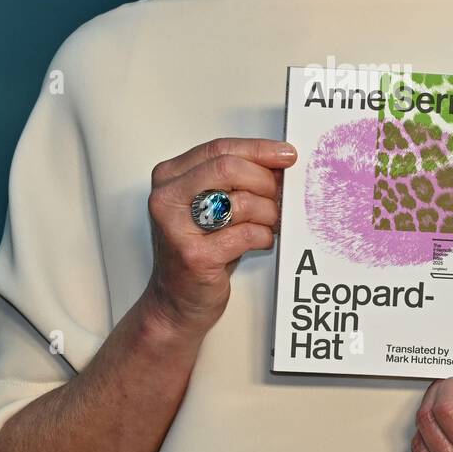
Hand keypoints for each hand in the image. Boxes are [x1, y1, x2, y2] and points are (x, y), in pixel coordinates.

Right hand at [142, 137, 297, 338]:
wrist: (176, 302)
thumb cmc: (200, 250)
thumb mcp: (213, 206)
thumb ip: (236, 180)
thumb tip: (279, 162)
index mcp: (169, 177)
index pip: (219, 148)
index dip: (258, 149)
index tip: (286, 154)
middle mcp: (166, 198)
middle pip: (228, 168)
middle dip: (265, 180)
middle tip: (280, 195)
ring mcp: (176, 228)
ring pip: (242, 202)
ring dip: (268, 213)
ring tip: (269, 223)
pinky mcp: (194, 256)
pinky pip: (245, 234)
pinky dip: (263, 236)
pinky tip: (260, 241)